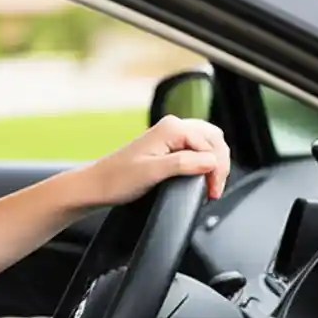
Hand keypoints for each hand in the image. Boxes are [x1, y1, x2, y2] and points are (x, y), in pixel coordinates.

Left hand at [81, 115, 230, 206]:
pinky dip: (204, 162)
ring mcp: (170, 135)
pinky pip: (197, 149)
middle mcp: (172, 126)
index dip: (217, 170)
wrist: (97, 185)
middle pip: (214, 140)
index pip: (211, 145)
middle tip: (214, 190)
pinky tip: (202, 177)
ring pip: (208, 143)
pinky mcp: (168, 145)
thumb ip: (183, 164)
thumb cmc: (118, 180)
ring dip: (214, 164)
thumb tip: (210, 162)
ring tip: (210, 186)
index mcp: (171, 128)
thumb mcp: (153, 173)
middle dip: (220, 165)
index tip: (212, 191)